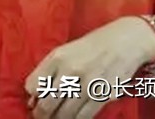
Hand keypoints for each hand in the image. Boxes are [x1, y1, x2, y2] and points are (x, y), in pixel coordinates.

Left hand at [25, 16, 154, 118]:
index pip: (33, 85)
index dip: (31, 96)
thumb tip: (32, 97)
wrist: (123, 43)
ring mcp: (88, 85)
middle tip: (41, 115)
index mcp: (58, 57)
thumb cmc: (90, 47)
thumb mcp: (64, 52)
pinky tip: (72, 116)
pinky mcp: (104, 96)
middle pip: (47, 104)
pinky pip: (83, 116)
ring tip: (56, 117)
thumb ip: (47, 71)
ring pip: (64, 114)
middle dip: (41, 113)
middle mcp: (71, 71)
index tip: (33, 100)